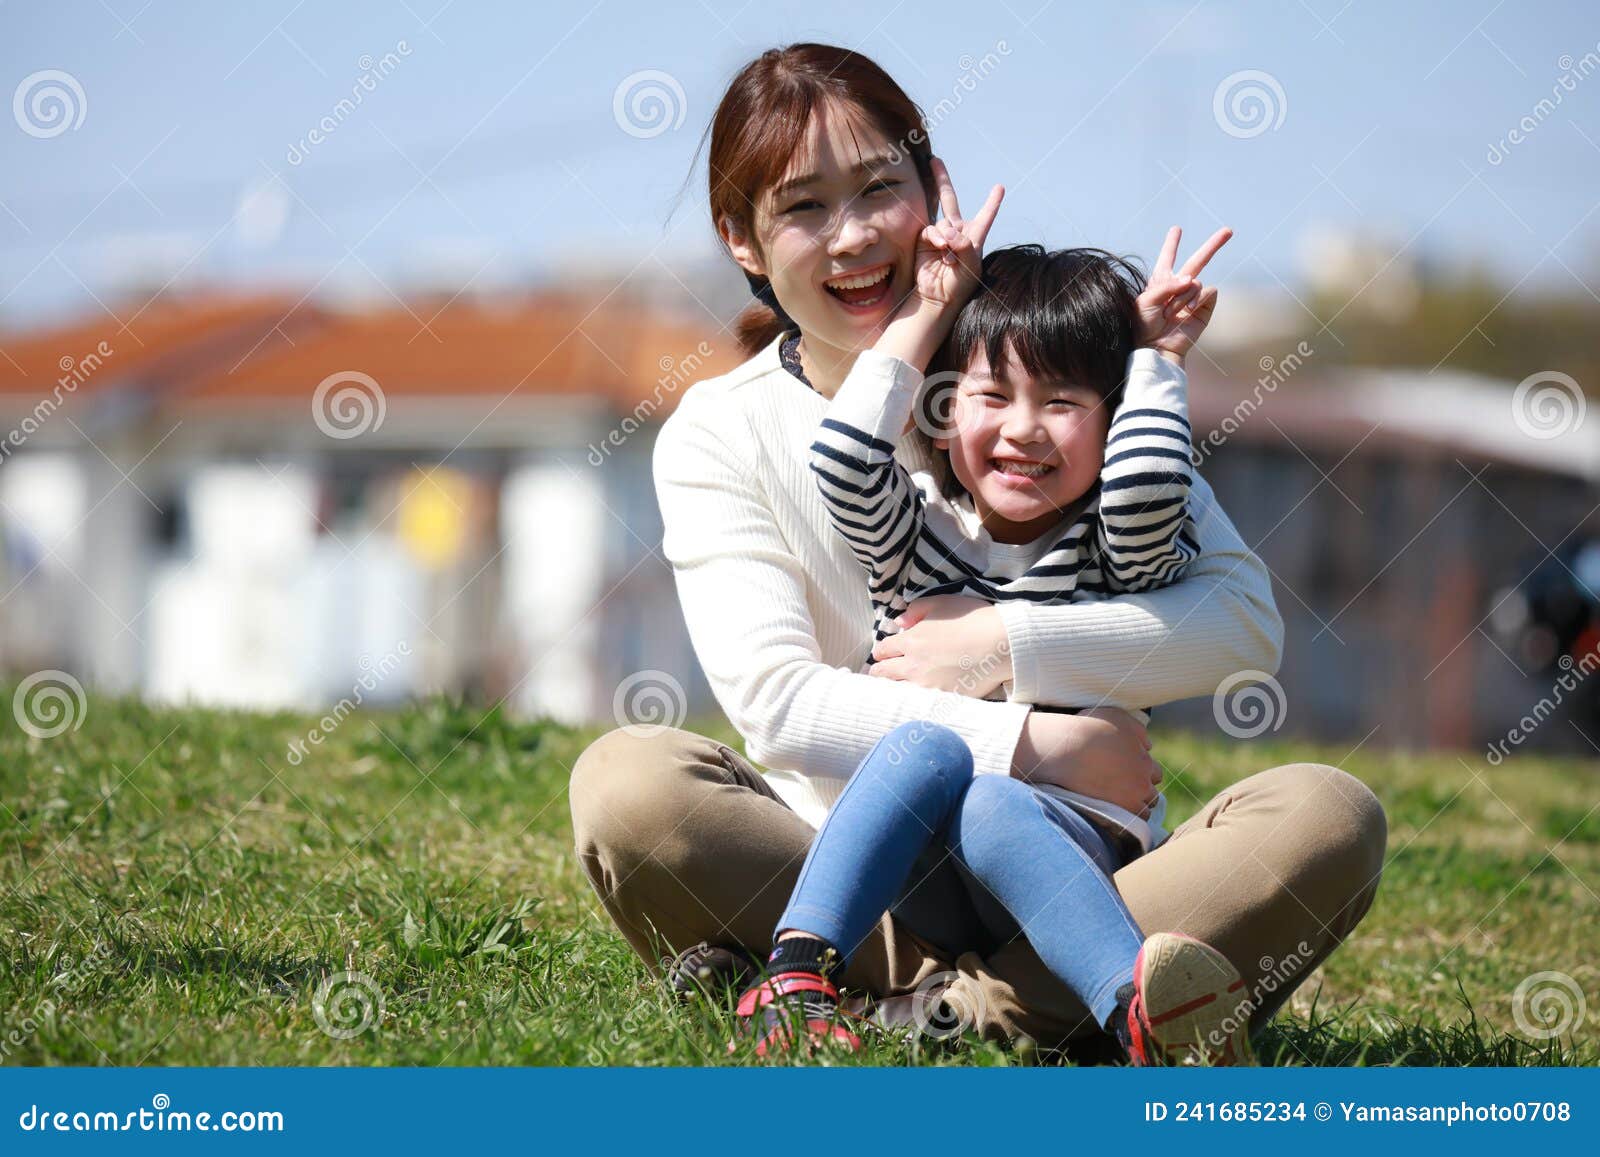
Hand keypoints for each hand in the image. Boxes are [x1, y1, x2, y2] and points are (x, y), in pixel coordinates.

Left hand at [868, 595, 1010, 696]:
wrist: (1001, 644)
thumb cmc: (973, 619)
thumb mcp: (941, 603)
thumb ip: (916, 610)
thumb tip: (901, 622)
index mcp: (911, 640)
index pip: (884, 650)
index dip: (881, 651)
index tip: (881, 654)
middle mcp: (913, 665)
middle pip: (884, 673)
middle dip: (878, 672)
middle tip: (876, 674)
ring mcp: (927, 685)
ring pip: (897, 691)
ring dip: (892, 688)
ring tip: (890, 689)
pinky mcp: (943, 699)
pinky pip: (919, 703)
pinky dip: (911, 701)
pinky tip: (911, 700)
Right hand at [905, 157, 1003, 313]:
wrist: (938, 296)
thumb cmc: (960, 284)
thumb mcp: (970, 265)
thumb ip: (964, 245)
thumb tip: (948, 232)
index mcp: (974, 236)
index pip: (985, 215)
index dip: (992, 201)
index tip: (999, 187)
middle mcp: (956, 231)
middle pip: (949, 199)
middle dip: (941, 179)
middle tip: (934, 160)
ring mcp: (939, 234)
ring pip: (942, 220)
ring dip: (947, 235)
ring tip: (948, 254)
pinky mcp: (925, 240)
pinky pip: (931, 229)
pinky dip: (936, 237)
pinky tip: (941, 248)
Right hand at [1012, 707, 1163, 816]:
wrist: (1067, 749)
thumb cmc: (1091, 729)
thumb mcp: (1121, 718)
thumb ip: (1139, 732)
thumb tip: (1148, 747)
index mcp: (1145, 763)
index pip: (1154, 773)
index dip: (1141, 771)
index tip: (1128, 772)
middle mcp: (1142, 784)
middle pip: (1150, 794)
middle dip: (1140, 790)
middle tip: (1123, 787)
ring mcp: (1129, 801)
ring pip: (1142, 811)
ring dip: (1134, 807)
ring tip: (1118, 803)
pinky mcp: (1114, 814)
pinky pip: (1127, 825)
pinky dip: (1124, 820)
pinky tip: (1113, 814)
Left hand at [1134, 225, 1231, 363]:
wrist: (1155, 347)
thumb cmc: (1144, 325)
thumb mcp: (1146, 300)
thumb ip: (1166, 285)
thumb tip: (1192, 280)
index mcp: (1160, 282)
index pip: (1167, 259)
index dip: (1172, 244)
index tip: (1177, 229)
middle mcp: (1178, 287)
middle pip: (1198, 261)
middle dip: (1213, 245)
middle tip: (1228, 231)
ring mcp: (1193, 297)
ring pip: (1196, 282)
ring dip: (1182, 296)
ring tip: (1170, 313)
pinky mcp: (1205, 308)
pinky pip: (1206, 292)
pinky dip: (1195, 300)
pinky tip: (1186, 313)